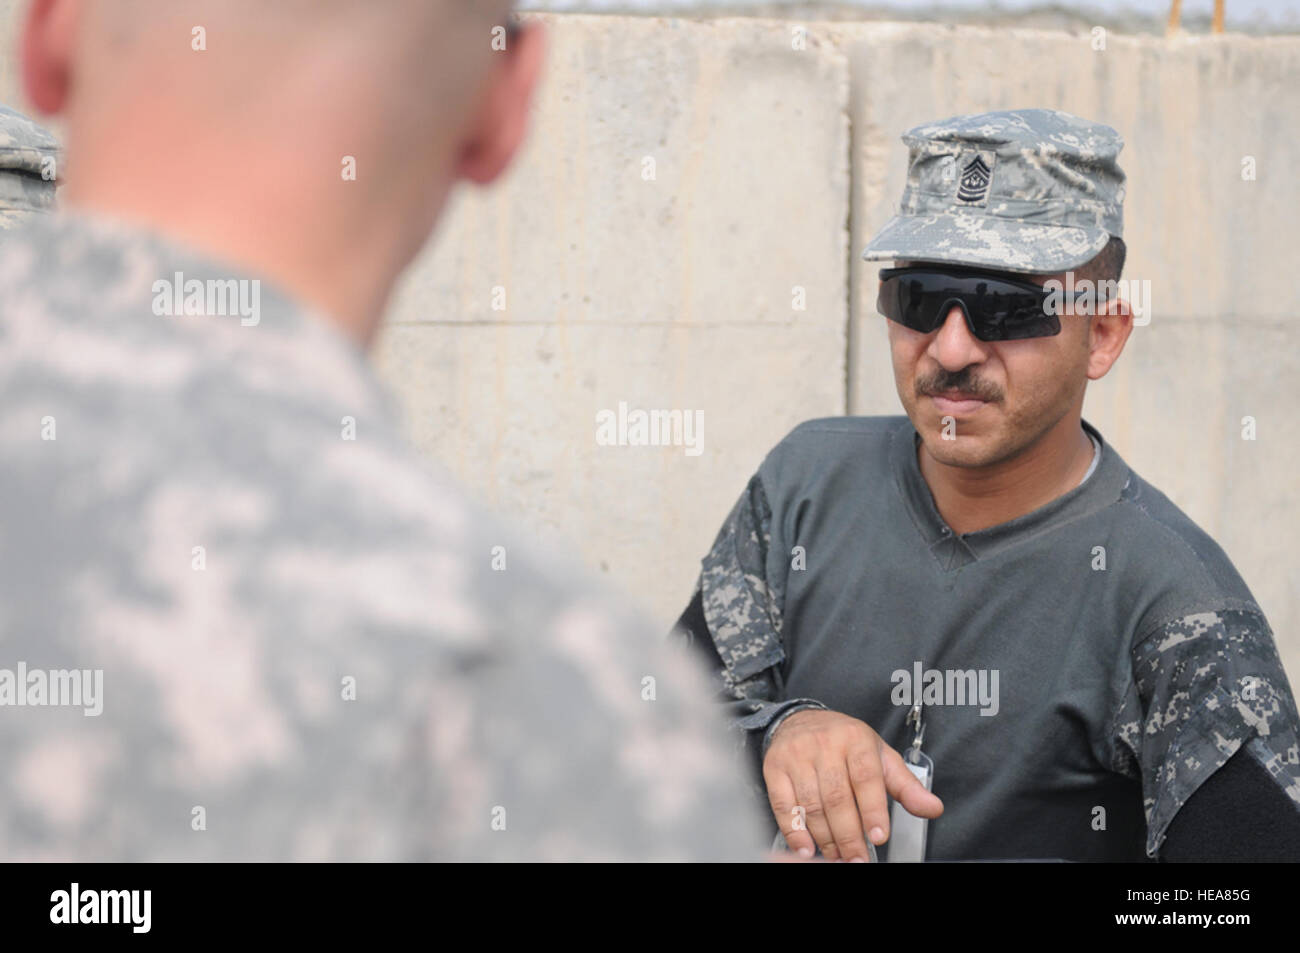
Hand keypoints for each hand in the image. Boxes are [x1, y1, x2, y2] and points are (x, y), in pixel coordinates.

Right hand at [763, 708, 943, 861]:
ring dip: (825, 838)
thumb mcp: (880, 757)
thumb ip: (906, 786)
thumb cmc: (846, 743)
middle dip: (849, 835)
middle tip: (857, 859)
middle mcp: (825, 744)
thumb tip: (933, 808)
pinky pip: (783, 804)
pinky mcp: (774, 767)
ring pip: (811, 804)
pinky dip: (794, 831)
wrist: (801, 720)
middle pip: (837, 797)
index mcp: (856, 739)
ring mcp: (797, 755)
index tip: (879, 837)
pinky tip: (807, 848)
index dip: (872, 810)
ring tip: (837, 857)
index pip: (865, 777)